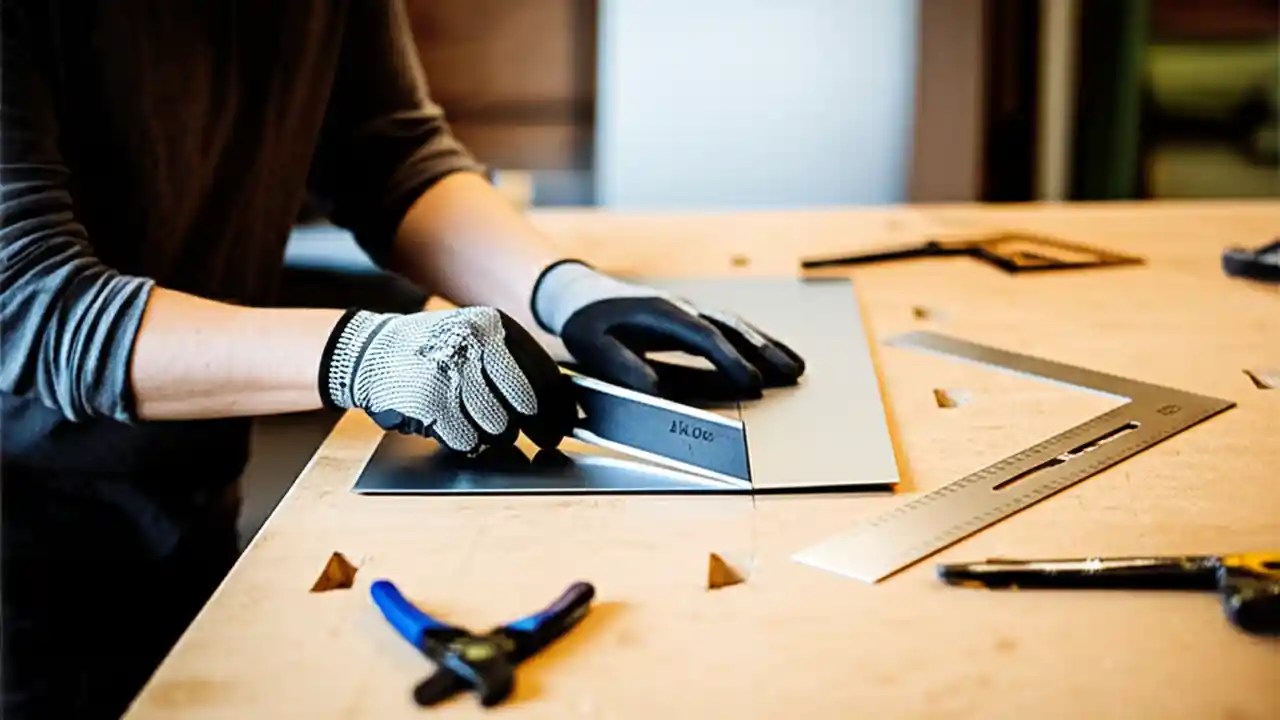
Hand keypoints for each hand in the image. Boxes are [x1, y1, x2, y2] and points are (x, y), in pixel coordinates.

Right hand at [320, 307, 573, 451]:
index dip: (557, 407)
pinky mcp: (430, 401)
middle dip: (532, 426)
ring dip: (493, 434)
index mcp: (492, 325)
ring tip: (476, 420)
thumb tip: (558, 403)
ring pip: (498, 427)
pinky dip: (465, 442)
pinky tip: (454, 427)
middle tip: (538, 437)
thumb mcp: (475, 338)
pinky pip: (467, 439)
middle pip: (525, 404)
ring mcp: (451, 372)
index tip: (563, 426)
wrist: (369, 350)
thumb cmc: (433, 351)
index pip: (542, 374)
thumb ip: (513, 363)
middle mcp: (474, 344)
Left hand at [530, 261, 804, 398]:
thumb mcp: (592, 345)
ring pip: (737, 326)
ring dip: (767, 346)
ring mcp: (689, 312)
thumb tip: (656, 392)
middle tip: (793, 372)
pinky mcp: (691, 321)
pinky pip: (729, 330)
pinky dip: (754, 343)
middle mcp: (682, 308)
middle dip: (764, 350)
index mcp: (661, 313)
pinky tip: (774, 356)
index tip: (752, 381)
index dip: (730, 359)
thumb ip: (622, 366)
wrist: (579, 294)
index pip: (705, 337)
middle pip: (731, 327)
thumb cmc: (586, 321)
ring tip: (797, 367)